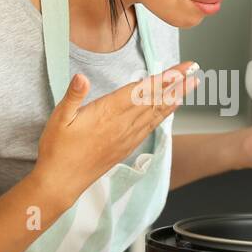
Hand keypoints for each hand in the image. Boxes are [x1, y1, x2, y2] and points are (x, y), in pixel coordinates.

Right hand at [35, 60, 198, 205]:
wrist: (61, 182)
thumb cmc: (57, 150)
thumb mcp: (58, 119)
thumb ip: (73, 96)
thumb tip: (82, 77)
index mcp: (106, 114)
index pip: (139, 92)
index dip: (161, 80)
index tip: (179, 70)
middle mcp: (121, 125)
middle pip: (153, 99)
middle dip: (176, 83)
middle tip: (194, 69)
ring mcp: (126, 137)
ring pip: (156, 113)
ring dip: (175, 97)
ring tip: (192, 84)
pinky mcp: (126, 147)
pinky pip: (151, 126)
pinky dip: (164, 114)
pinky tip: (171, 106)